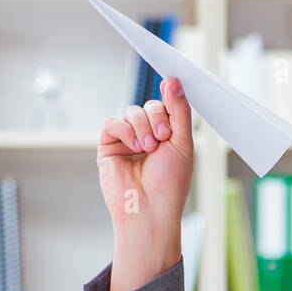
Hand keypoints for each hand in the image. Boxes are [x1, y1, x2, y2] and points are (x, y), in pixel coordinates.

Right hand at [97, 77, 193, 230]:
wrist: (149, 210)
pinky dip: (125, 129)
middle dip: (158, 118)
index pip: (167, 107)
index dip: (169, 98)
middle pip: (150, 106)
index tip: (171, 85)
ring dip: (142, 126)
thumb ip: (179, 111)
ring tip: (149, 148)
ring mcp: (128, 141)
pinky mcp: (109, 147)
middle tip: (163, 138)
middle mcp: (148, 137)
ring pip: (132, 112)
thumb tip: (172, 81)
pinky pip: (113, 123)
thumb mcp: (182, 143)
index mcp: (168, 137)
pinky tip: (134, 146)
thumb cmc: (170, 184)